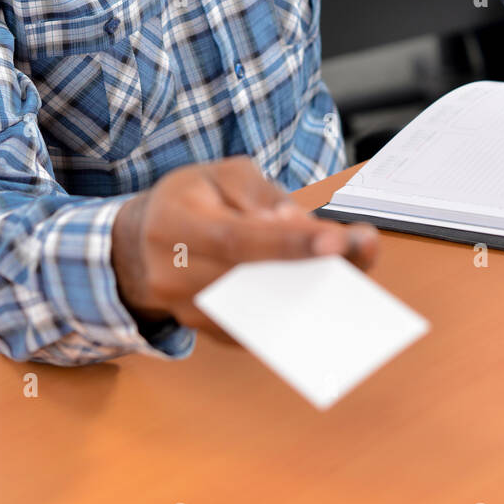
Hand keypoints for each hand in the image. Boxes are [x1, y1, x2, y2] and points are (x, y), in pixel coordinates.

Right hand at [111, 157, 378, 338]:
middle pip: (252, 277)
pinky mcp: (204, 330)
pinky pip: (256, 326)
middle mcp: (174, 274)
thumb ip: (257, 193)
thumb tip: (292, 224)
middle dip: (313, 265)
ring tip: (355, 269)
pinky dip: (293, 311)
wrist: (141, 242)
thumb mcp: (218, 173)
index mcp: (174, 224)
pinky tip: (328, 293)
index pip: (236, 237)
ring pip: (258, 308)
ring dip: (311, 291)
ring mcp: (187, 310)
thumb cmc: (189, 199)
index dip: (287, 242)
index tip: (336, 240)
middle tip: (362, 249)